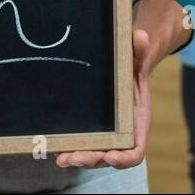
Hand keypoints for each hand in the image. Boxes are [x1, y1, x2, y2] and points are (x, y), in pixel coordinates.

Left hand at [55, 27, 152, 169]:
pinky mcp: (92, 132)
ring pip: (94, 156)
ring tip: (61, 157)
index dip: (124, 158)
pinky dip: (70, 150)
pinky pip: (83, 146)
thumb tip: (140, 35)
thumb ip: (139, 49)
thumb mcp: (136, 57)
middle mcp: (123, 135)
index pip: (136, 151)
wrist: (124, 69)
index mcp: (137, 123)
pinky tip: (54, 147)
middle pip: (109, 158)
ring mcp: (107, 136)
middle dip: (92, 159)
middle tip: (73, 158)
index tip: (111, 156)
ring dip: (77, 159)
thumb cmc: (132, 66)